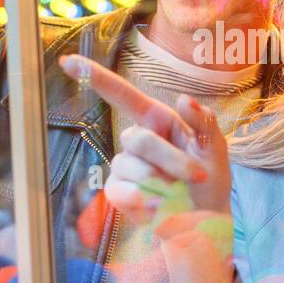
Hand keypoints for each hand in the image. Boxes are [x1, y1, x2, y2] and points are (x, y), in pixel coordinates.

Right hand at [59, 55, 233, 282]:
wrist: (204, 221)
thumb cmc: (210, 180)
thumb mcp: (216, 149)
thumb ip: (203, 122)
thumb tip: (182, 98)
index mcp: (159, 120)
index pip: (122, 94)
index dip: (95, 77)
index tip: (67, 61)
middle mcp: (137, 139)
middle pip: (139, 139)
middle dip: (171, 159)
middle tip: (197, 175)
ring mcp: (125, 166)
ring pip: (132, 167)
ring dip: (163, 183)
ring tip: (180, 192)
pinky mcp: (118, 192)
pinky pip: (122, 190)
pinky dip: (145, 200)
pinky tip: (160, 206)